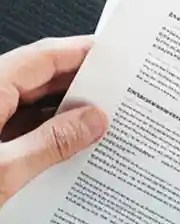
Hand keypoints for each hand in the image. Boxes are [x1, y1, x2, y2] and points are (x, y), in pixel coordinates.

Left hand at [0, 36, 107, 206]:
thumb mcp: (3, 171)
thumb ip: (52, 142)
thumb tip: (92, 120)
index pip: (45, 57)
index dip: (83, 53)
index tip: (118, 56)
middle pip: (40, 81)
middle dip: (82, 88)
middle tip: (123, 97)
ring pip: (31, 110)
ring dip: (66, 119)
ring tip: (105, 130)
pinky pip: (19, 134)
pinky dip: (46, 140)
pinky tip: (72, 155)